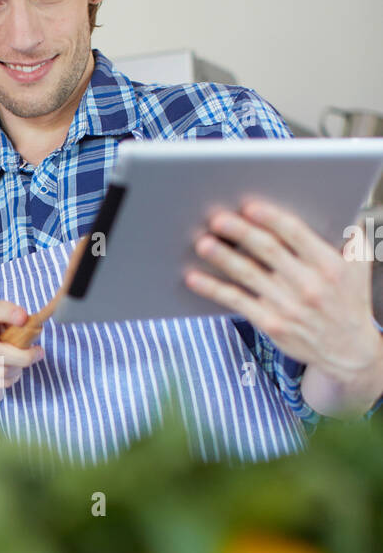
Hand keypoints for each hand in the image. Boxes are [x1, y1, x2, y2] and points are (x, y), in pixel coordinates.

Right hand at [0, 298, 44, 396]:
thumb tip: (34, 328)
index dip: (8, 313)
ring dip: (15, 371)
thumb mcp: (3, 323)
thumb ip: (16, 323)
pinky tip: (7, 375)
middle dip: (22, 357)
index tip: (23, 318)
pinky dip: (5, 381)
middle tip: (38, 354)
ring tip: (19, 367)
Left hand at [184, 197, 382, 393]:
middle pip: (267, 250)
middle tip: (216, 218)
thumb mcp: (360, 264)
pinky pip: (236, 301)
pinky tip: (194, 278)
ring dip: (221, 257)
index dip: (270, 218)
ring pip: (247, 274)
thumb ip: (350, 234)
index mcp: (329, 264)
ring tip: (202, 242)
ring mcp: (287, 306)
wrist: (348, 350)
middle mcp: (308, 285)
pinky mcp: (271, 324)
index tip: (249, 206)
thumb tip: (339, 202)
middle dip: (240, 231)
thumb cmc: (350, 299)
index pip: (295, 233)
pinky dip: (213, 289)